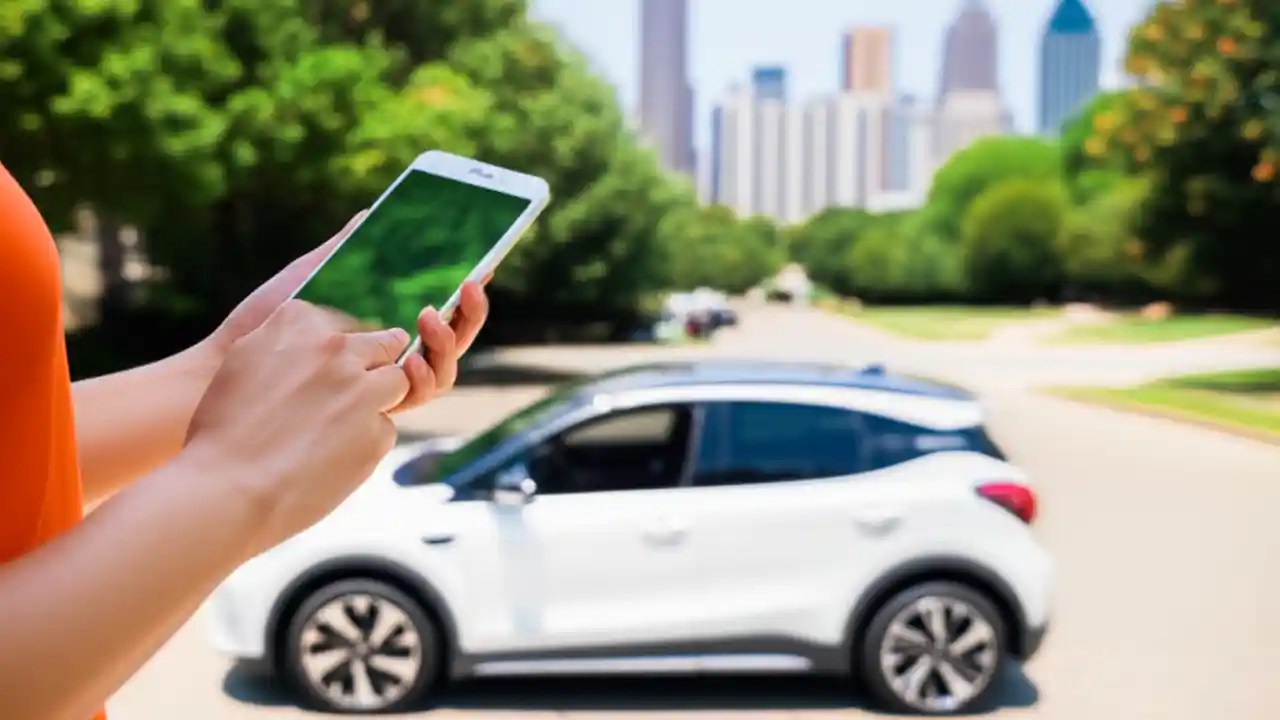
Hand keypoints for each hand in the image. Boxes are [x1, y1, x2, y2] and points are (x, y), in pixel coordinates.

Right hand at [185, 300, 411, 551]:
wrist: (226, 490)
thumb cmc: (224, 431)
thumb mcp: (243, 362)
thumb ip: (282, 340)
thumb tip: (313, 335)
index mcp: (297, 322)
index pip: (342, 326)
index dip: (339, 350)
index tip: (329, 368)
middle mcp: (334, 349)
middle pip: (379, 346)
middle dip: (374, 365)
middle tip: (359, 388)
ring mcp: (360, 390)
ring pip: (396, 382)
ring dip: (378, 400)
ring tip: (344, 427)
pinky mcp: (376, 432)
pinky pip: (384, 429)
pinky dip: (366, 442)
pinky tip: (333, 460)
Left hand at [208, 213, 492, 412]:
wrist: (218, 373)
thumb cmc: (257, 328)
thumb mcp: (305, 279)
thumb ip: (344, 250)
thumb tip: (373, 212)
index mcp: (380, 326)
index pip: (438, 308)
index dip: (463, 288)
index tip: (484, 258)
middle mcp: (390, 359)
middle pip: (451, 338)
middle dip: (470, 311)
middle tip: (472, 283)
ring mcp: (384, 388)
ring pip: (443, 368)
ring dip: (449, 340)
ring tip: (430, 315)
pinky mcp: (373, 413)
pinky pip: (418, 394)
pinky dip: (424, 372)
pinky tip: (411, 353)